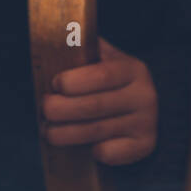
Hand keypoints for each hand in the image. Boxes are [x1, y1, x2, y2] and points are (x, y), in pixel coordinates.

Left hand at [41, 37, 157, 164]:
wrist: (142, 108)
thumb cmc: (112, 82)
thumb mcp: (105, 60)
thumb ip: (84, 50)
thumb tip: (57, 37)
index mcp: (133, 69)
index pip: (102, 75)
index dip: (75, 82)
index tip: (54, 84)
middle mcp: (144, 95)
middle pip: (95, 106)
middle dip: (62, 109)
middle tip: (44, 110)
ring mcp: (146, 122)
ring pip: (98, 132)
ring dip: (67, 134)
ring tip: (48, 132)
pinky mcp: (145, 145)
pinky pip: (111, 153)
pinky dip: (93, 151)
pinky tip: (83, 146)